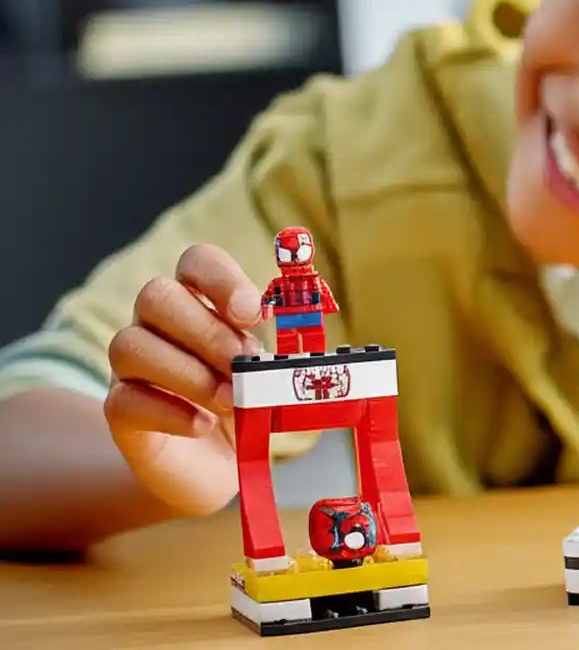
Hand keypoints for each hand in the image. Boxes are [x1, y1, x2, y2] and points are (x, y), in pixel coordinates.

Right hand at [105, 244, 262, 516]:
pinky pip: (124, 399)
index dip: (221, 278)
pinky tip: (203, 425)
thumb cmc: (248, 409)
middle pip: (156, 296)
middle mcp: (157, 326)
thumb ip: (284, 357)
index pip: (196, 261)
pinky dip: (169, 411)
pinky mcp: (121, 412)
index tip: (252, 314)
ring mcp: (131, 368)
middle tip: (243, 364)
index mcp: (199, 303)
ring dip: (188, 373)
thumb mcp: (275, 378)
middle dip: (206, 331)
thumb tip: (306, 349)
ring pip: (130, 344)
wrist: (217, 469)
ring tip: (230, 400)